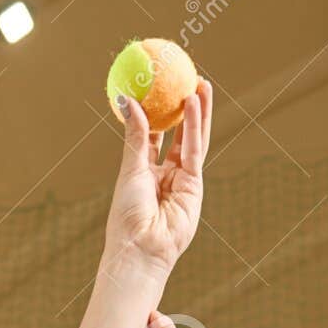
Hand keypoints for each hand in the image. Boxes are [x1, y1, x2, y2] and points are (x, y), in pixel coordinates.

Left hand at [104, 80, 212, 273]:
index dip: (158, 114)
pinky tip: (194, 103)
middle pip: (178, 135)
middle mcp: (165, 174)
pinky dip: (194, 127)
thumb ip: (135, 135)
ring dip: (197, 113)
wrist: (140, 247)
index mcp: (144, 172)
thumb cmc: (127, 214)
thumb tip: (127, 98)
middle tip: (187, 80)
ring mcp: (182, 180)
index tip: (160, 89)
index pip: (153, 137)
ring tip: (200, 84)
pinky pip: (194, 151)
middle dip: (184, 109)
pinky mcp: (194, 185)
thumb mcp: (130, 169)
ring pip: (191, 140)